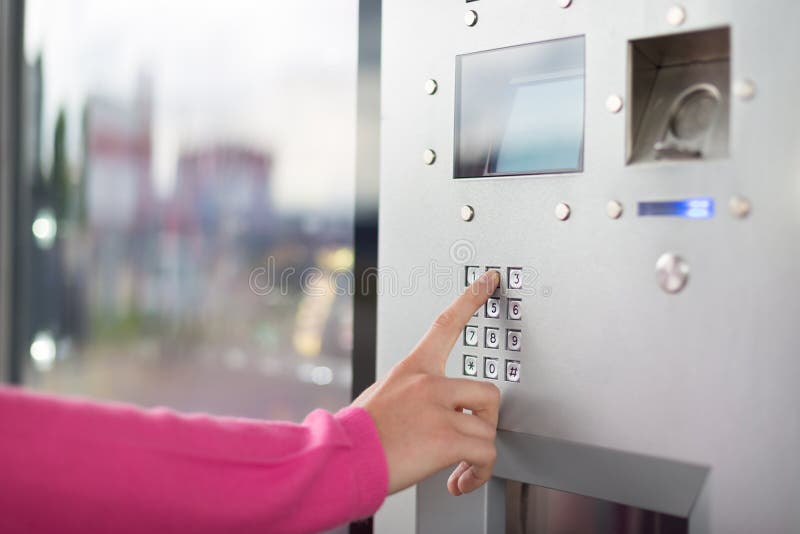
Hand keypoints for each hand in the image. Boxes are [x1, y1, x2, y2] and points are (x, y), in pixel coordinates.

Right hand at [353, 270, 500, 495]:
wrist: (343, 460)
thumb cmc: (359, 435)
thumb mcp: (383, 398)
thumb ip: (415, 396)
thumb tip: (438, 413)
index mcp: (412, 369)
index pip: (446, 324)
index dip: (471, 298)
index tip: (489, 279)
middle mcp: (428, 384)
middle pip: (489, 392)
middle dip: (485, 421)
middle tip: (470, 437)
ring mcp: (439, 411)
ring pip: (488, 430)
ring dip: (478, 454)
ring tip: (459, 467)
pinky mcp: (446, 439)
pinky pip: (485, 455)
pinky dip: (478, 473)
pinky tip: (459, 480)